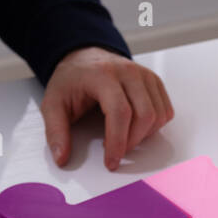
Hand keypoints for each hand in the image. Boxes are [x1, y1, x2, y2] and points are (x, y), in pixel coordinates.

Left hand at [41, 46, 173, 170]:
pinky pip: (165, 111)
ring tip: (124, 138)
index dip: (118, 142)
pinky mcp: (154, 81)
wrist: (84, 56)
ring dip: (143, 136)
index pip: (120, 112)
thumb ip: (55, 131)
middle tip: (116, 152)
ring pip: (158, 115)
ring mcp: (144, 75)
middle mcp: (127, 72)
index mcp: (102, 75)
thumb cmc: (71, 80)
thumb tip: (61, 158)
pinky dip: (154, 127)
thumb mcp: (53, 103)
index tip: (111, 162)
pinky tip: (136, 128)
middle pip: (144, 115)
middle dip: (132, 143)